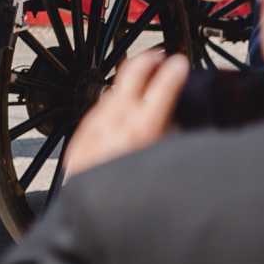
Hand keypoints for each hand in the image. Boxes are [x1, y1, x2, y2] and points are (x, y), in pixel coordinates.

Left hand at [63, 49, 189, 179]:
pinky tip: (120, 102)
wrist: (89, 208)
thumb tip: (175, 117)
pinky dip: (114, 100)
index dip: (174, 70)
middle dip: (148, 59)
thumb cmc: (129, 192)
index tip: (181, 62)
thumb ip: (169, 136)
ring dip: (130, 79)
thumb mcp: (162, 161)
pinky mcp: (82, 130)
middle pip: (132, 73)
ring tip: (144, 74)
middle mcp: (117, 121)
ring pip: (115, 88)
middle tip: (160, 55)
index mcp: (143, 129)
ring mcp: (96, 123)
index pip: (162, 87)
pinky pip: (99, 107)